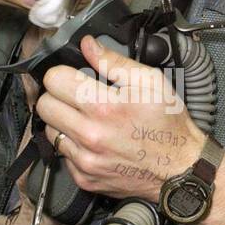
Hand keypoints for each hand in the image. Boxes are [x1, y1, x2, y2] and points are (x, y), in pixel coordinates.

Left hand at [35, 34, 206, 202]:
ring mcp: (85, 160)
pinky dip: (73, 146)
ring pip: (49, 131)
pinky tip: (93, 141)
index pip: (53, 80)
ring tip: (86, 120)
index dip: (63, 73)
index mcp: (103, 106)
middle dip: (57, 96)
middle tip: (76, 97)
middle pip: (44, 106)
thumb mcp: (150, 82)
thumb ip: (114, 62)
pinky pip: (63, 155)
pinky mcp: (84, 178)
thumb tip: (88, 45)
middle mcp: (89, 135)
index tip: (72, 77)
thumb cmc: (168, 125)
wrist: (180, 169)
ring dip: (63, 122)